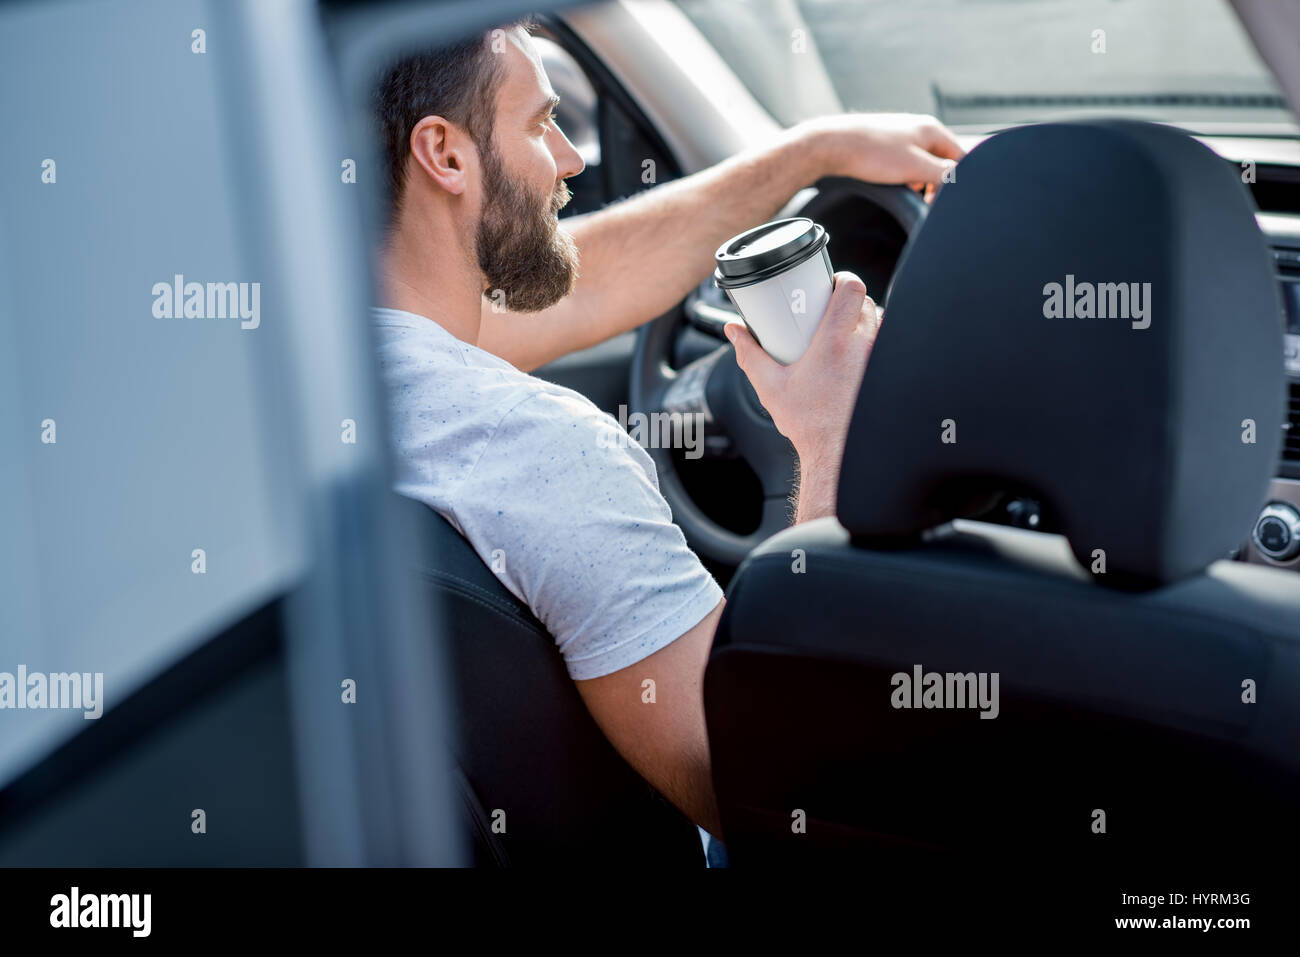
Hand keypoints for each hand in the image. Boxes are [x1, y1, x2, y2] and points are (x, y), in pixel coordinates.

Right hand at [722, 271, 881, 465]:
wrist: (836, 452)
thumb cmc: (809, 423)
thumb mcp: (770, 385)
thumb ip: (749, 354)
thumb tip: (735, 332)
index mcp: (835, 342)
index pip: (852, 289)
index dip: (843, 278)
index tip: (831, 283)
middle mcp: (863, 346)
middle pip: (866, 301)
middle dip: (849, 300)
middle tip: (829, 309)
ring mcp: (879, 360)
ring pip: (880, 321)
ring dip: (864, 319)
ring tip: (843, 331)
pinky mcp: (886, 374)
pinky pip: (886, 344)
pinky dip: (874, 342)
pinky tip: (858, 354)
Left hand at [796, 112, 964, 187]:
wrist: (831, 145)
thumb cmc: (871, 153)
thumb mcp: (915, 168)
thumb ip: (943, 174)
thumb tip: (962, 179)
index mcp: (932, 129)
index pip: (960, 156)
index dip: (956, 181)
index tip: (944, 201)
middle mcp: (918, 128)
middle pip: (941, 160)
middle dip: (936, 183)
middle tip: (926, 201)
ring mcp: (900, 135)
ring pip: (921, 163)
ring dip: (919, 181)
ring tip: (908, 192)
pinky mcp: (884, 144)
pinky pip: (904, 163)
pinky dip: (904, 176)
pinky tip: (893, 185)